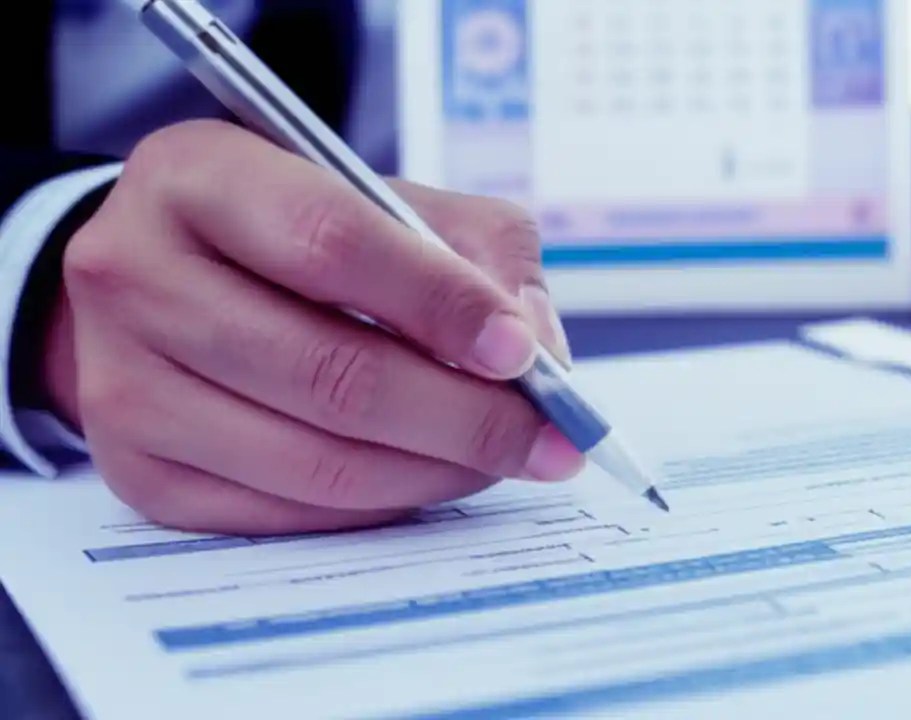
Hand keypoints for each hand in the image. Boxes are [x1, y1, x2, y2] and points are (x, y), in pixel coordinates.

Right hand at [39, 120, 581, 534]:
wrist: (163, 282)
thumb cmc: (295, 234)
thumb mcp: (384, 198)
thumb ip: (474, 252)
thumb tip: (535, 349)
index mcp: (199, 176)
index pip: (330, 242)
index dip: (440, 303)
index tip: (522, 352)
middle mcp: (134, 275)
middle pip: (328, 372)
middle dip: (464, 417)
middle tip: (548, 438)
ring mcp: (122, 385)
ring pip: (314, 460)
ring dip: (435, 470)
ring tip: (501, 458)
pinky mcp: (138, 471)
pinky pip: (286, 512)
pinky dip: (380, 503)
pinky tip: (426, 475)